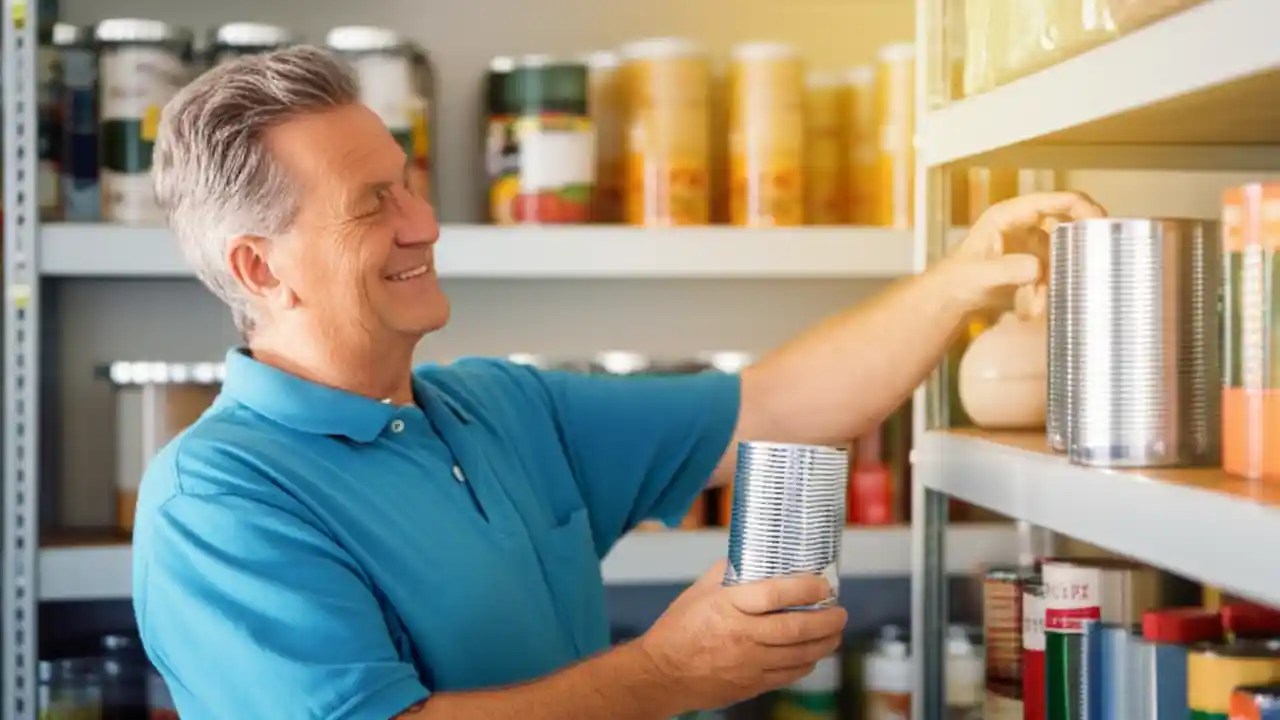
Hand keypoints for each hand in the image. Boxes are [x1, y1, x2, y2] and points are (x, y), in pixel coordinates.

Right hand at [636, 560, 847, 712]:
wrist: (663, 672)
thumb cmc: (679, 628)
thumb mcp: (700, 591)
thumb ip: (729, 573)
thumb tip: (754, 556)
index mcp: (729, 606)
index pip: (777, 594)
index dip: (806, 589)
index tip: (823, 585)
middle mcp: (743, 635)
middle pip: (797, 628)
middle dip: (827, 620)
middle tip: (840, 612)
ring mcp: (749, 663)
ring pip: (800, 654)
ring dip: (824, 643)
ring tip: (834, 633)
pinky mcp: (752, 683)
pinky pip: (789, 674)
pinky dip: (806, 663)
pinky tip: (812, 654)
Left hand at [939, 190, 1106, 309]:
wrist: (950, 300)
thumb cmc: (957, 280)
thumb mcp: (980, 274)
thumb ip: (1008, 269)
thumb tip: (1037, 267)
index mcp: (1010, 215)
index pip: (1054, 201)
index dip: (1081, 206)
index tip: (1100, 223)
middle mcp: (1026, 225)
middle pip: (1068, 222)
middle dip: (1078, 245)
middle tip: (1092, 261)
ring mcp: (1032, 245)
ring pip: (1062, 254)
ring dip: (1056, 279)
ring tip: (1035, 301)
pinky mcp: (1035, 265)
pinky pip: (1053, 274)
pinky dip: (1046, 292)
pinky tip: (1028, 308)